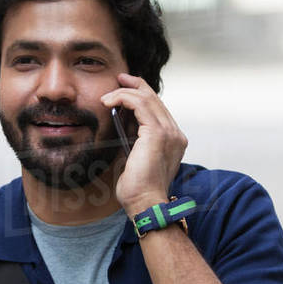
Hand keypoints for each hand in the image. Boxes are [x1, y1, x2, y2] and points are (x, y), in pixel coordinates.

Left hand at [101, 72, 187, 214]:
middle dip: (135, 85)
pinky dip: (123, 98)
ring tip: (106, 96)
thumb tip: (122, 122)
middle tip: (118, 79)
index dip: (142, 94)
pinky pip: (140, 104)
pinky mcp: (158, 133)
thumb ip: (134, 140)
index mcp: (173, 140)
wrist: (145, 204)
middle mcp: (175, 134)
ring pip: (147, 98)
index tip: (123, 89)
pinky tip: (109, 102)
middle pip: (155, 98)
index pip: (158, 109)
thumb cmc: (138, 189)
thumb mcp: (135, 158)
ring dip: (124, 93)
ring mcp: (169, 132)